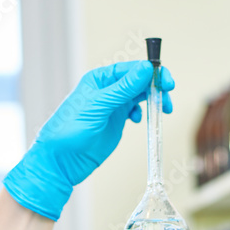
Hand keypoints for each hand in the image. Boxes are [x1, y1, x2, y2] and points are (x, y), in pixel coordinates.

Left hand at [3, 60, 174, 220]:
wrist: (61, 160)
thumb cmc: (69, 131)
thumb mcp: (98, 106)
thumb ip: (123, 88)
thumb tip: (145, 69)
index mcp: (99, 79)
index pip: (131, 69)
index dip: (150, 72)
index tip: (165, 81)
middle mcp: (107, 89)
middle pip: (139, 80)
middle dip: (155, 85)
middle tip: (168, 94)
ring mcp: (113, 106)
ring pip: (140, 95)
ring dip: (153, 99)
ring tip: (162, 109)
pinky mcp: (116, 121)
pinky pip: (136, 110)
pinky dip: (143, 113)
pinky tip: (138, 120)